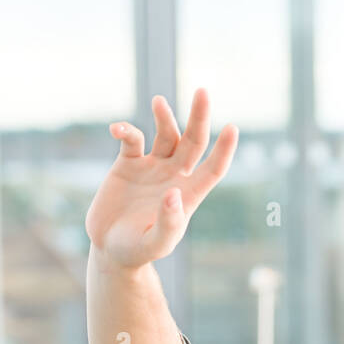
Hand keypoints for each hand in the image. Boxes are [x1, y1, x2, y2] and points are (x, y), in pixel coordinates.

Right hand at [84, 86, 237, 268]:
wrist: (111, 249)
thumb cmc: (137, 251)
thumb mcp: (155, 245)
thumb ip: (168, 225)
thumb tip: (174, 195)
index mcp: (188, 195)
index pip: (213, 169)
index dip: (224, 150)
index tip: (233, 128)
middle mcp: (174, 176)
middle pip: (193, 141)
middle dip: (199, 117)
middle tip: (203, 92)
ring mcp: (152, 167)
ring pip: (166, 133)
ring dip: (164, 116)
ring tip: (159, 102)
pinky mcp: (128, 164)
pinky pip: (132, 139)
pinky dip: (125, 130)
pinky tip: (116, 130)